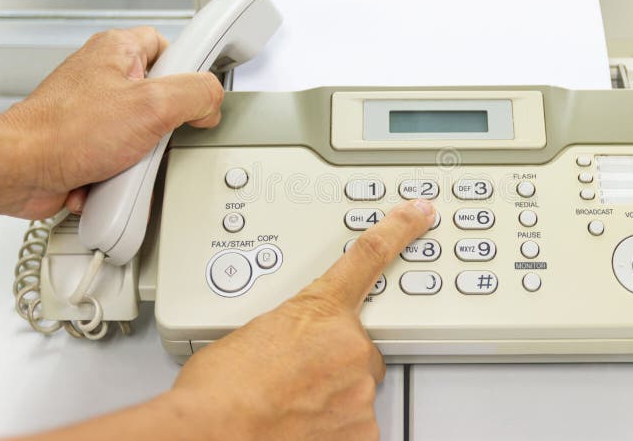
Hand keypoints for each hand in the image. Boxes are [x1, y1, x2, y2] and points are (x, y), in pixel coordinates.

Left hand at [0, 27, 222, 217]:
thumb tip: (212, 99)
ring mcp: (98, 112)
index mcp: (118, 50)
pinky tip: (115, 173)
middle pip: (164, 97)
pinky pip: (127, 156)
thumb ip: (196, 93)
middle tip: (161, 133)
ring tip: (133, 158)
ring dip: (145, 154)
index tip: (200, 96)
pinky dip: (125, 171)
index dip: (191, 73)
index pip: (173, 47)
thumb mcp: (152, 106)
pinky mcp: (91, 143)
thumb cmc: (64, 133)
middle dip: (168, 125)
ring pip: (147, 132)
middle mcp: (105, 77)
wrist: (21, 172)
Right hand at [170, 200, 436, 439]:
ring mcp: (360, 391)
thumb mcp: (253, 334)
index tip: (419, 214)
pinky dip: (333, 429)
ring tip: (286, 406)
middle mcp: (351, 345)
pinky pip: (355, 427)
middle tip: (293, 376)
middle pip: (359, 348)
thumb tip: (290, 345)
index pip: (369, 256)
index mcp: (322, 309)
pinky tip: (300, 427)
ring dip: (330, 397)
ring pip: (357, 390)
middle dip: (333, 360)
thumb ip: (290, 329)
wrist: (213, 429)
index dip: (399, 230)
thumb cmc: (219, 387)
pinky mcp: (362, 432)